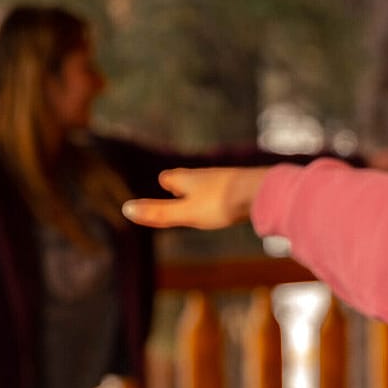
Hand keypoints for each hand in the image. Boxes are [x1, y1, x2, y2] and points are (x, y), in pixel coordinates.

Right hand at [122, 167, 269, 229]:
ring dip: (205, 188)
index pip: (171, 176)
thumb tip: (126, 209)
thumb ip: (159, 212)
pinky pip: (230, 187)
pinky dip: (224, 193)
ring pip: (211, 181)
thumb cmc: (221, 203)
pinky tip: (231, 199)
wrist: (261, 191)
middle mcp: (208, 174)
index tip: (164, 182)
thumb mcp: (186, 213)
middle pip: (191, 177)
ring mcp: (228, 178)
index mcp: (190, 179)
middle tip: (179, 186)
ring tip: (204, 195)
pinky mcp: (245, 184)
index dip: (167, 181)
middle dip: (184, 182)